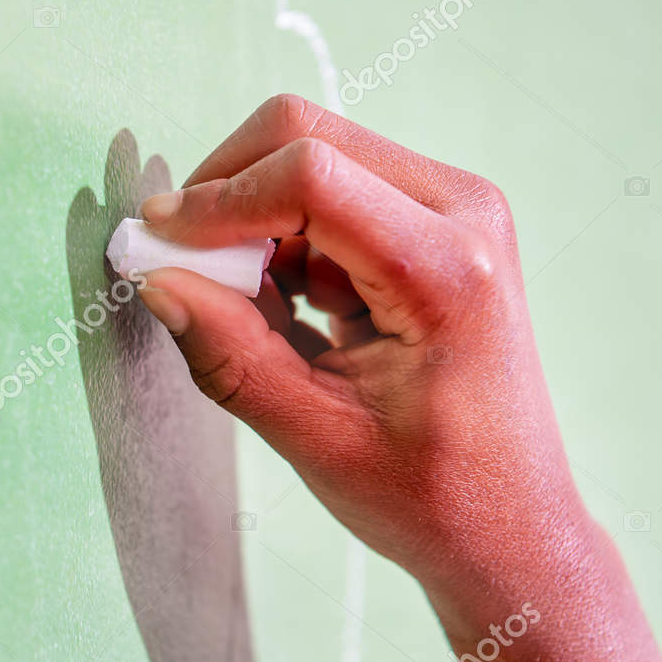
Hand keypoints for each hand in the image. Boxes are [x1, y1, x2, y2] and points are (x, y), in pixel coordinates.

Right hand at [136, 94, 591, 612]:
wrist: (507, 524)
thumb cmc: (430, 495)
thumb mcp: (314, 436)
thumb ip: (229, 353)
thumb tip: (155, 280)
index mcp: (447, 271)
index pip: (309, 175)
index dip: (215, 201)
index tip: (154, 243)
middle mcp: (464, 215)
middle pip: (310, 136)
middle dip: (227, 192)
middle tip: (184, 266)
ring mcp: (457, 211)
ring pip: (316, 157)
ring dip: (258, 221)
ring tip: (250, 311)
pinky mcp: (438, 224)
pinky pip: (335, 190)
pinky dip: (287, 237)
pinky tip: (290, 311)